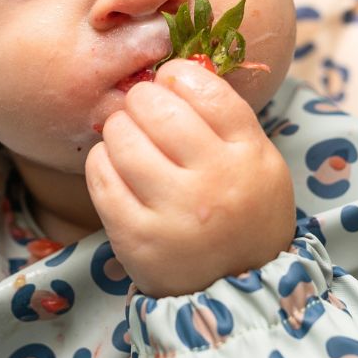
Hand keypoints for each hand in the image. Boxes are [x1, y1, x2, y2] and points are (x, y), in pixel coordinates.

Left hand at [85, 59, 294, 297]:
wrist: (235, 288)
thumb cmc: (242, 212)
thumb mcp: (257, 162)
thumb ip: (225, 118)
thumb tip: (173, 68)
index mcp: (249, 156)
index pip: (206, 90)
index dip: (177, 75)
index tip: (168, 80)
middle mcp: (213, 183)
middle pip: (158, 110)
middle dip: (141, 98)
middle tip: (140, 108)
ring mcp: (173, 213)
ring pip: (123, 139)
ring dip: (117, 128)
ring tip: (125, 136)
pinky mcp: (136, 237)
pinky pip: (101, 177)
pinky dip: (100, 161)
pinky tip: (113, 165)